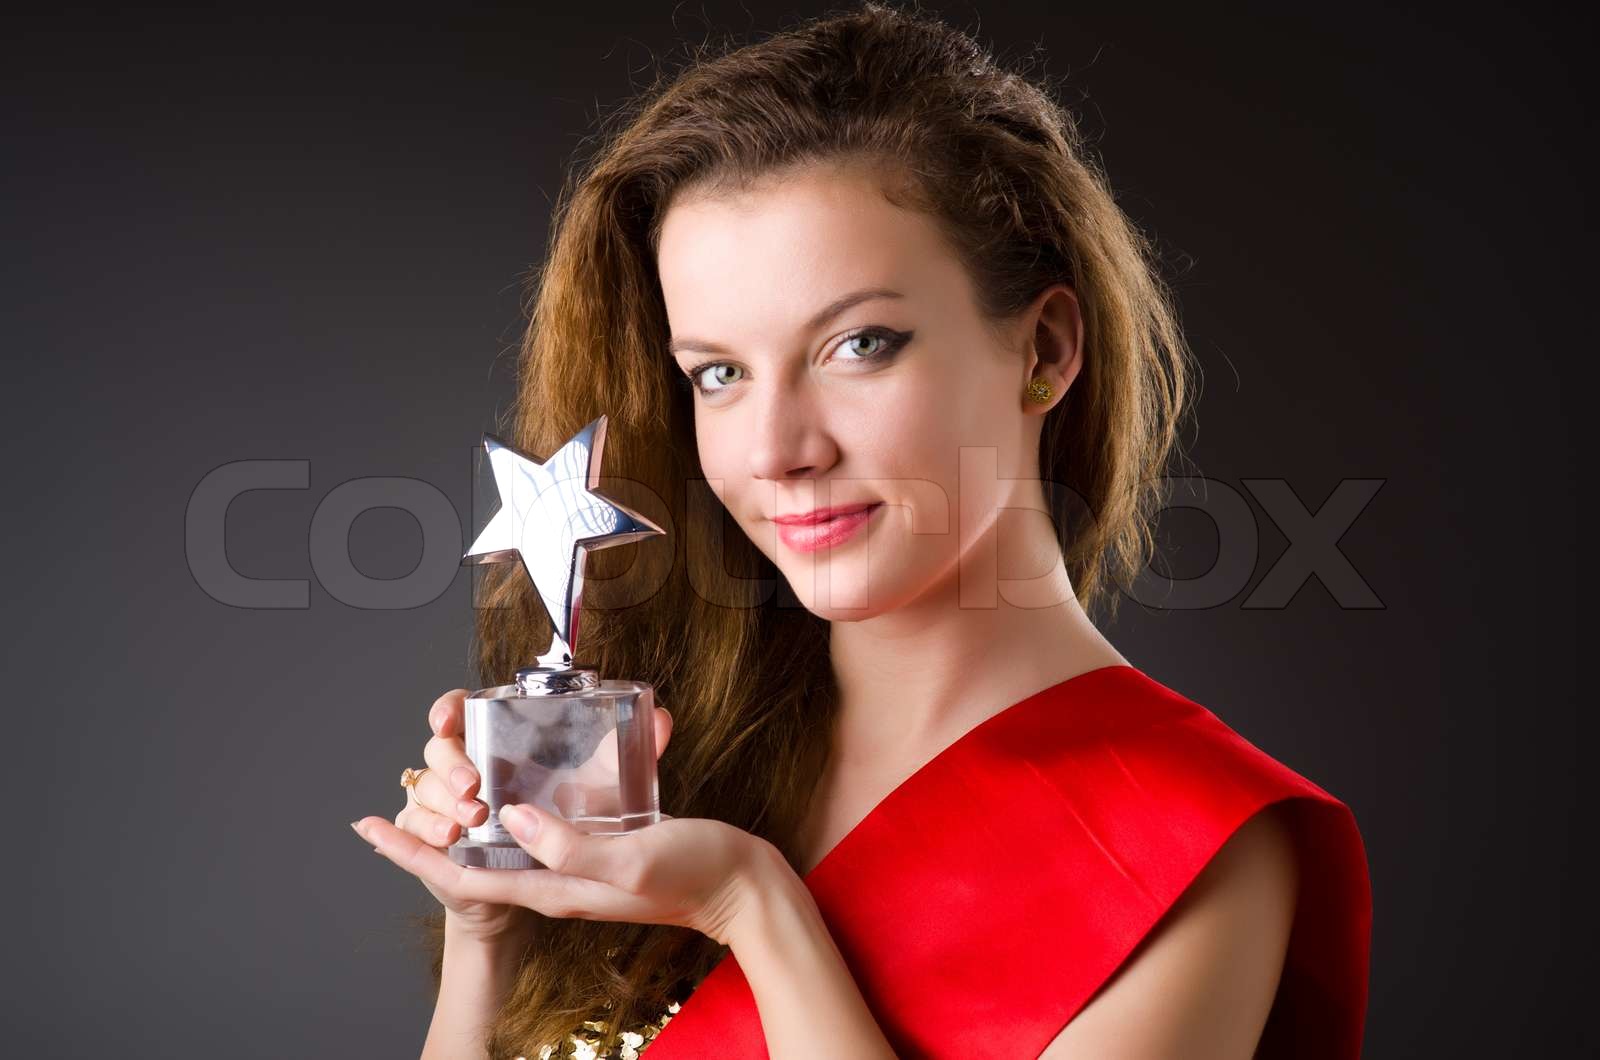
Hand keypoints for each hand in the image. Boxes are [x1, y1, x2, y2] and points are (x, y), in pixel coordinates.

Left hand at [356, 802, 769, 946]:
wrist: (745, 887)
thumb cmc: (694, 875)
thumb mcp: (629, 859)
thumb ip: (571, 844)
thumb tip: (513, 818)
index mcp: (555, 886)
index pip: (465, 874)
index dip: (412, 853)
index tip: (369, 827)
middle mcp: (559, 874)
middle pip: (480, 853)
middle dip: (439, 824)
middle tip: (408, 787)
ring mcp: (582, 859)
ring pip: (516, 830)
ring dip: (485, 802)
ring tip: (460, 769)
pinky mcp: (607, 841)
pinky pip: (562, 813)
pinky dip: (550, 782)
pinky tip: (558, 756)